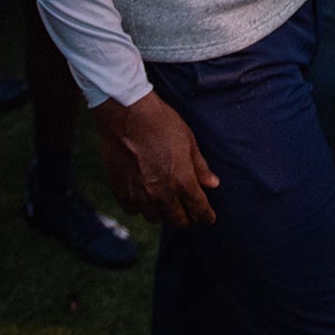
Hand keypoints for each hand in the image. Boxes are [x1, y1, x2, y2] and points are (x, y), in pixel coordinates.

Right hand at [93, 92, 219, 228]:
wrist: (128, 115)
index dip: (206, 216)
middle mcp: (161, 194)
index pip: (199, 209)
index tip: (208, 218)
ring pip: (155, 218)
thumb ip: (200, 167)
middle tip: (189, 215)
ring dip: (163, 214)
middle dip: (186, 219)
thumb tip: (213, 183)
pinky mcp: (121, 192)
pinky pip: (133, 210)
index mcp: (182, 181)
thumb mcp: (189, 141)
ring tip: (166, 205)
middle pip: (177, 219)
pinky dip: (140, 207)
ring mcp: (140, 195)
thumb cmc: (162, 124)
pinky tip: (144, 198)